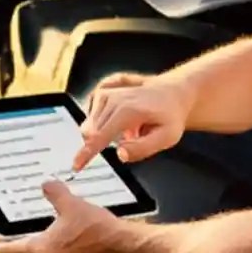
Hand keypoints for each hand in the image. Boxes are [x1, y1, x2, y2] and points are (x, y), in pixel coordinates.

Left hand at [0, 180, 122, 252]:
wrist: (120, 243)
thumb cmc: (95, 230)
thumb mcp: (71, 203)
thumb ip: (54, 193)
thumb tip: (46, 184)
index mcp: (40, 250)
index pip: (10, 251)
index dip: (2, 243)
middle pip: (27, 251)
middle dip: (28, 236)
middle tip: (29, 221)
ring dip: (46, 240)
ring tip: (53, 222)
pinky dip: (60, 244)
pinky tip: (70, 230)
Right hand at [73, 72, 191, 170]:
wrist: (175, 92)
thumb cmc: (170, 115)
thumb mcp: (166, 138)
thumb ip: (142, 149)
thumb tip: (119, 153)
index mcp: (128, 111)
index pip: (99, 137)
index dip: (86, 153)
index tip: (76, 165)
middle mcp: (114, 98)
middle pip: (92, 131)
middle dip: (103, 142)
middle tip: (130, 137)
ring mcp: (108, 90)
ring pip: (91, 122)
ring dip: (104, 131)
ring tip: (129, 127)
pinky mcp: (105, 87)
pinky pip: (91, 108)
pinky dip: (100, 117)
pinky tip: (115, 117)